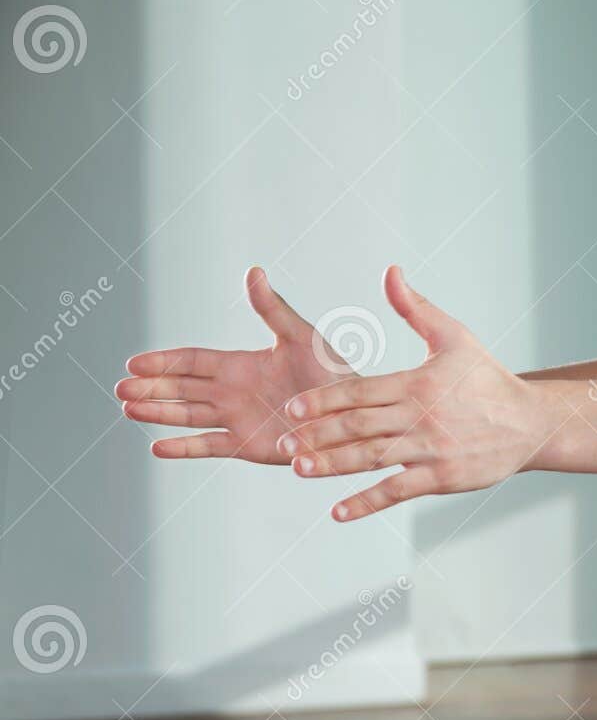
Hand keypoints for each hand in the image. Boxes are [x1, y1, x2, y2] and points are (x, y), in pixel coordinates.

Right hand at [116, 267, 358, 463]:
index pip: (191, 361)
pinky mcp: (247, 445)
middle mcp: (232, 392)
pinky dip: (184, 448)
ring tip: (128, 410)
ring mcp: (237, 419)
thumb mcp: (301, 337)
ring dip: (159, 414)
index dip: (162, 362)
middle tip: (120, 389)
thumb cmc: (333, 373)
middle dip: (151, 389)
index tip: (133, 363)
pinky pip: (209, 446)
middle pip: (181, 388)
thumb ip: (273, 309)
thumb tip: (253, 271)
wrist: (353, 414)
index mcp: (240, 364)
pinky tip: (155, 448)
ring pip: (188, 416)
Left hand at [278, 266, 549, 522]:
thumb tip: (390, 272)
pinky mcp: (442, 478)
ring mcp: (431, 450)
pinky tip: (338, 512)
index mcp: (416, 383)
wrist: (531, 421)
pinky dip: (366, 503)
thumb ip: (416, 308)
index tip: (292, 408)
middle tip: (283, 443)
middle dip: (318, 434)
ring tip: (300, 470)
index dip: (324, 399)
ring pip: (372, 459)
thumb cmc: (488, 378)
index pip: (360, 391)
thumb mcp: (455, 337)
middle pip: (359, 426)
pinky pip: (397, 491)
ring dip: (333, 465)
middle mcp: (420, 417)